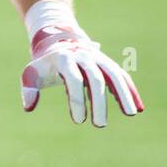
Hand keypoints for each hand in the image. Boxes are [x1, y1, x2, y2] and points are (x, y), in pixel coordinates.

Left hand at [21, 25, 142, 126]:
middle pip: (96, 79)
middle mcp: (85, 57)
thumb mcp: (32, 73)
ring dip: (124, 94)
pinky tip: (138, 108)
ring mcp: (99, 59)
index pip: (74, 80)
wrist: (59, 41)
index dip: (77, 100)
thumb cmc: (45, 64)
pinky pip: (122, 77)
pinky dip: (130, 90)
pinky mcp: (108, 64)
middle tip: (100, 125)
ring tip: (130, 114)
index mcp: (65, 59)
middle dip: (99, 102)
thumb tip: (29, 108)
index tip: (79, 121)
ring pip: (115, 75)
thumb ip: (29, 89)